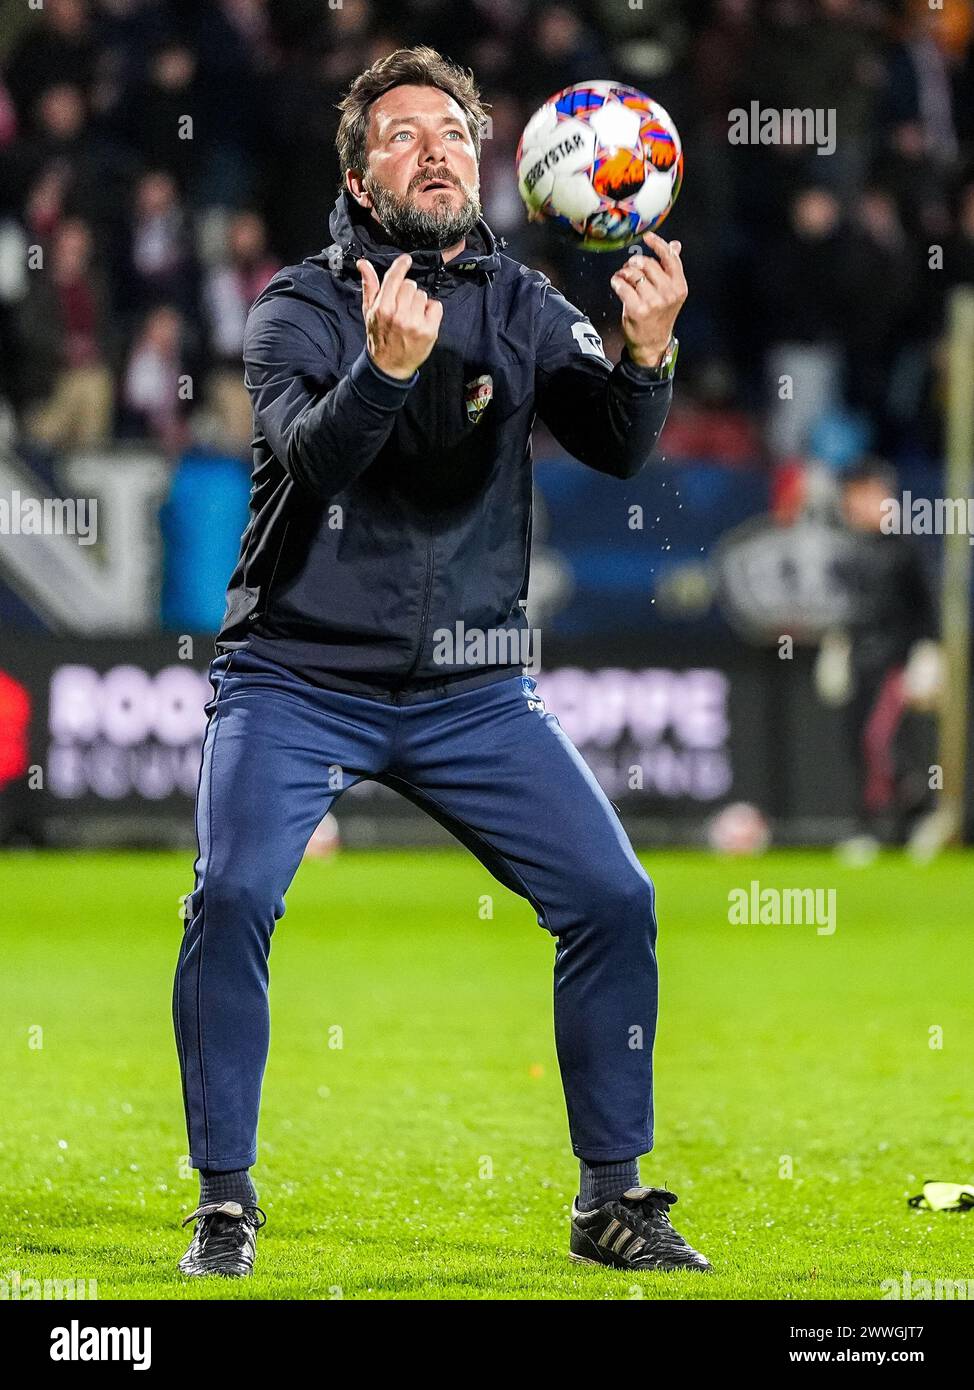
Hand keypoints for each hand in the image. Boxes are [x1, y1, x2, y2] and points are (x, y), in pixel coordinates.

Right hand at [357, 252, 442, 379]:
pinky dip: (431, 312)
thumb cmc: (379, 337)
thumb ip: (370, 286)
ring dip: (419, 303)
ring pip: (423, 295)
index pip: (394, 277)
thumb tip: (363, 264)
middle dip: (408, 293)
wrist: (388, 366)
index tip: (407, 259)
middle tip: (403, 307)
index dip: (401, 265)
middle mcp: (398, 314)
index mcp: (382, 307)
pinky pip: (436, 306)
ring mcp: (414, 323)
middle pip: (410, 285)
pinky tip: (422, 321)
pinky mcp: (428, 331)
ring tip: (411, 317)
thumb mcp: (369, 312)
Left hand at [610, 231, 687, 366]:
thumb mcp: (671, 293)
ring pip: (633, 274)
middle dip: (634, 263)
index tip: (646, 237)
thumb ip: (671, 268)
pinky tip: (617, 284)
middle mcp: (669, 293)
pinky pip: (623, 286)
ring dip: (623, 273)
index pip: (670, 258)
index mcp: (679, 286)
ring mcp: (653, 302)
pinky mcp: (637, 310)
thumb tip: (676, 245)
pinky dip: (616, 282)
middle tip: (629, 268)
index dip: (657, 244)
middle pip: (647, 263)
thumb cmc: (659, 315)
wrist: (652, 343)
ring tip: (622, 278)